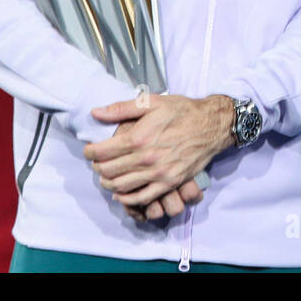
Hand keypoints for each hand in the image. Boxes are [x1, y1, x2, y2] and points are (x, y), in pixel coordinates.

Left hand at [83, 94, 234, 209]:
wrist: (211, 125)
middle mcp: (146, 158)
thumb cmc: (182, 111)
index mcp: (139, 137)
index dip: (90, 152)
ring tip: (107, 176)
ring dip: (108, 183)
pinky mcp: (169, 183)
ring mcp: (158, 173)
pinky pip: (141, 198)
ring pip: (121, 186)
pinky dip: (126, 198)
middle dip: (97, 168)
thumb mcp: (152, 102)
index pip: (102, 152)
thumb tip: (96, 113)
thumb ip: (121, 108)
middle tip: (97, 162)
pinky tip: (121, 193)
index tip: (89, 150)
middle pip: (108, 171)